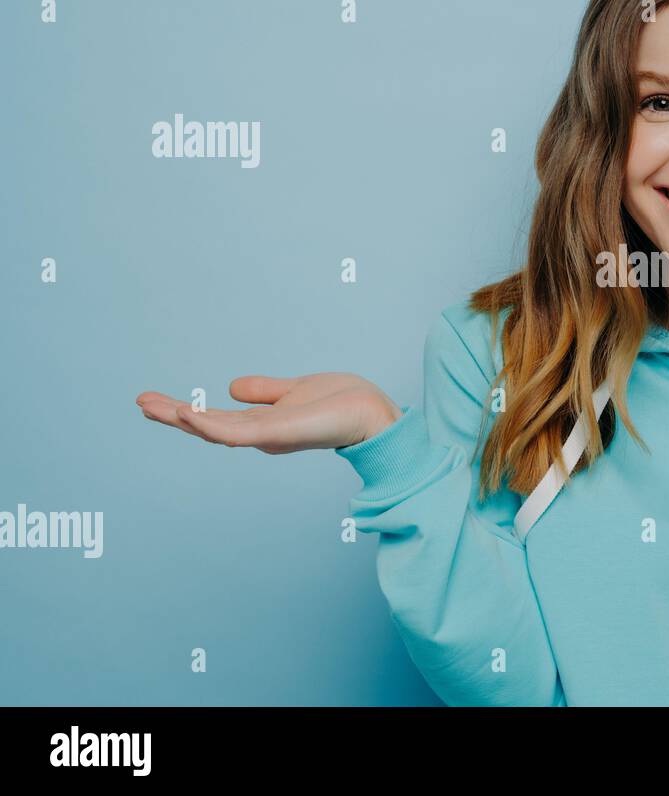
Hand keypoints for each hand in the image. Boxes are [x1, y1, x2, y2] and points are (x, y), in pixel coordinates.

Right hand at [135, 373, 402, 453]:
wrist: (373, 413)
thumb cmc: (343, 403)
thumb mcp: (294, 390)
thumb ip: (265, 391)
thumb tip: (231, 387)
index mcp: (263, 424)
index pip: (216, 418)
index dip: (186, 411)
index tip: (157, 400)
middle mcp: (261, 434)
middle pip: (207, 427)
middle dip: (172, 416)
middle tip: (140, 402)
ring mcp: (268, 436)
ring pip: (215, 430)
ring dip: (182, 419)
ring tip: (152, 407)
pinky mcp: (278, 434)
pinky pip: (238, 432)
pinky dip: (211, 425)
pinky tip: (189, 415)